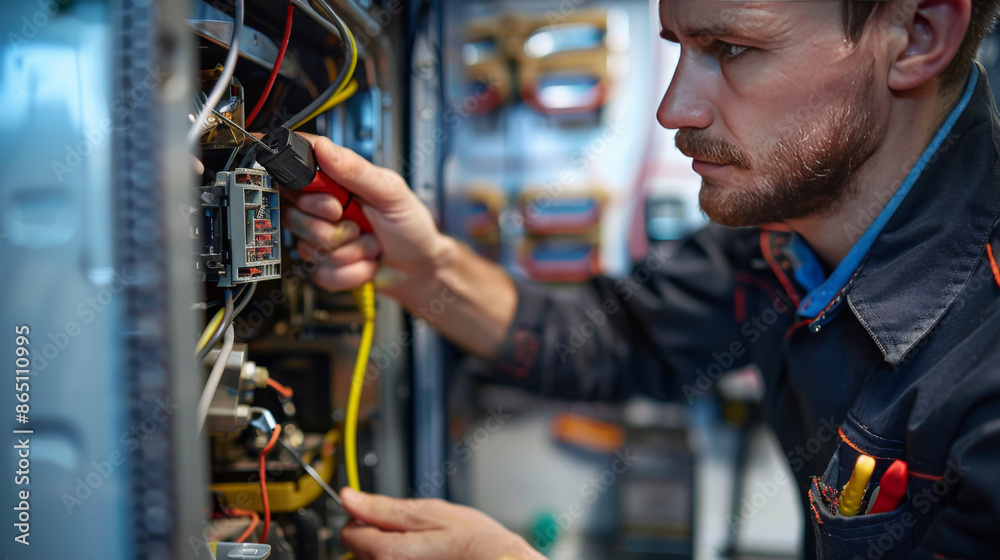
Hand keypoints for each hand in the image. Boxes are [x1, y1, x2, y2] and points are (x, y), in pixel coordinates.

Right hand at [282, 133, 446, 293]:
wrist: (420, 268)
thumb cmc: (410, 226)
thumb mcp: (390, 192)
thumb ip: (355, 170)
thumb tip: (323, 146)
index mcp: (334, 182)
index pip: (294, 176)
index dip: (308, 195)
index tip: (335, 205)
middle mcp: (320, 208)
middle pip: (294, 217)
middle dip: (337, 229)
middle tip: (361, 224)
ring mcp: (319, 238)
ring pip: (310, 249)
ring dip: (351, 251)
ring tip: (369, 243)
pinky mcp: (322, 267)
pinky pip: (323, 273)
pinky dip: (352, 272)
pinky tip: (365, 263)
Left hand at [339, 488, 542, 559]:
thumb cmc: (477, 544)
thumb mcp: (433, 513)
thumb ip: (384, 507)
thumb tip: (350, 498)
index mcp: (389, 554)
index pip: (348, 534)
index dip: (363, 518)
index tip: (383, 516)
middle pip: (359, 551)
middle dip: (378, 536)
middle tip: (414, 532)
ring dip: (389, 551)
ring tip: (423, 547)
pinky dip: (402, 559)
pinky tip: (424, 557)